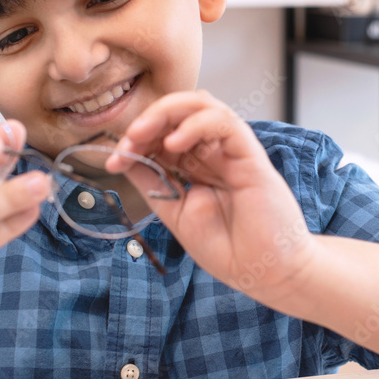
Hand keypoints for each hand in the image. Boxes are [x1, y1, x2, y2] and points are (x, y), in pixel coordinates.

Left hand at [109, 91, 316, 298]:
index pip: (163, 132)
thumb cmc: (229, 248)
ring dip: (166, 113)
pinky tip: (174, 143)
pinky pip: (224, 122)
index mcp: (196, 166)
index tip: (114, 159)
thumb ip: (153, 184)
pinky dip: (195, 124)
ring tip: (142, 134)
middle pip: (179, 112)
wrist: (264, 273)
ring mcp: (232, 152)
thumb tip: (123, 158)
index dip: (136, 138)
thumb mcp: (175, 213)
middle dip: (147, 119)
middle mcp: (213, 153)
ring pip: (202, 105)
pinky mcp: (250, 156)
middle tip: (127, 140)